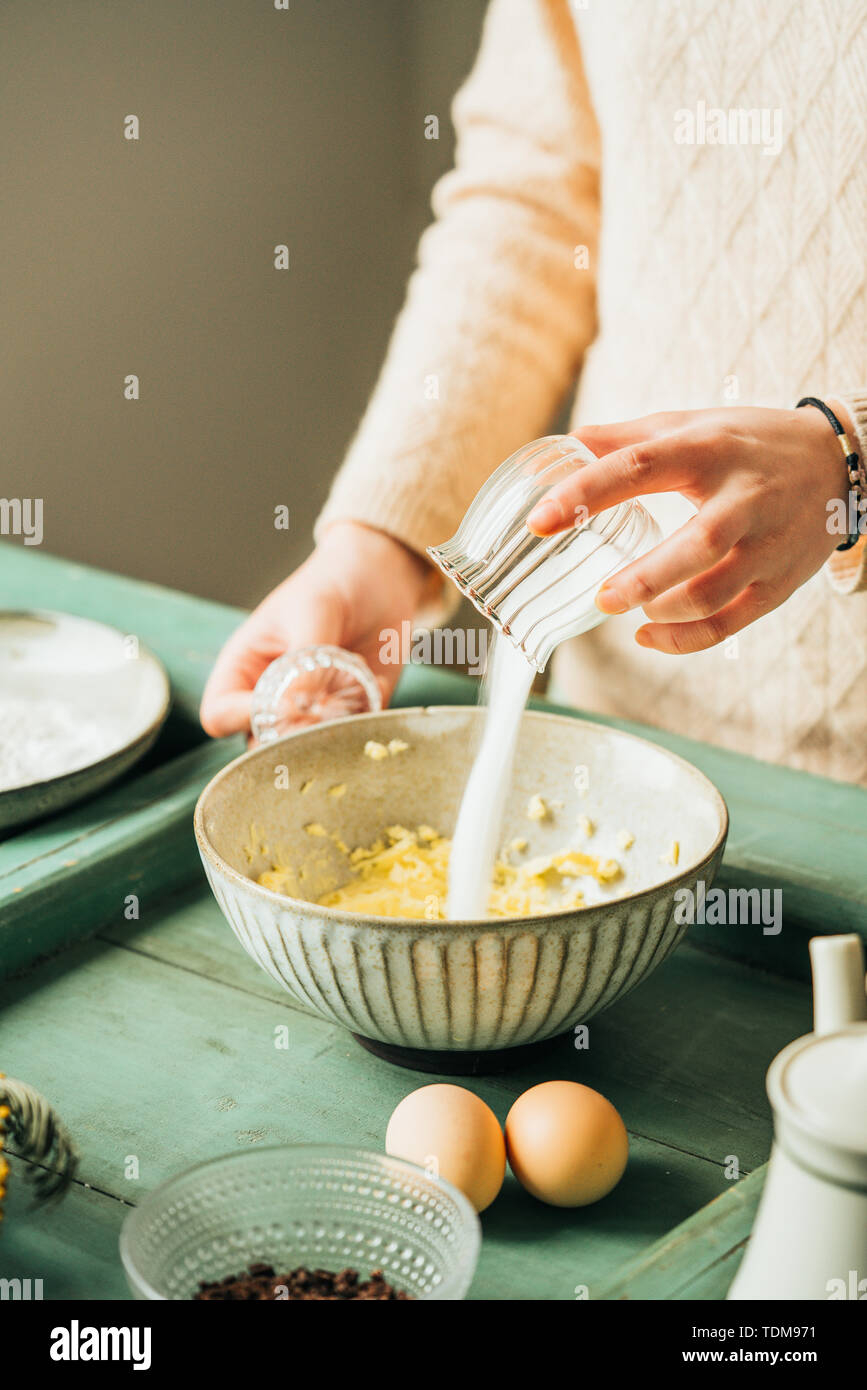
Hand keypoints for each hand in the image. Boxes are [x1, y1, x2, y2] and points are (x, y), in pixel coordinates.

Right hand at [200, 521, 429, 736]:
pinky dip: (362, 728)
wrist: (382, 577)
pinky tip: (374, 691)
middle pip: (261, 745)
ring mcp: (311, 714)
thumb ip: (304, 663)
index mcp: (245, 671)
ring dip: (328, 737)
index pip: (219, 715)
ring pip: (306, 752)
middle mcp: (273, 700)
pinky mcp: (350, 717)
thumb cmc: (332, 585)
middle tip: (322, 716)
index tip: (281, 704)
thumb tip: (295, 712)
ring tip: (351, 696)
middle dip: (289, 740)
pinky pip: (350, 741)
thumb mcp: (314, 613)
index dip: (242, 718)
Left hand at [526, 405, 852, 652]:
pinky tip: (649, 635)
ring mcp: (767, 545)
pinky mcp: (780, 583)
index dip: (586, 493)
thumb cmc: (748, 444)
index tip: (539, 518)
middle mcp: (743, 497)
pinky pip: (732, 623)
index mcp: (708, 450)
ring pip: (717, 592)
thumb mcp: (692, 426)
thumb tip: (567, 442)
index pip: (640, 467)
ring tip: (621, 608)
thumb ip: (628, 438)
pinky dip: (686, 639)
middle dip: (644, 577)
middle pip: (698, 544)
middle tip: (598, 596)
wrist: (838, 463)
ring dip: (664, 610)